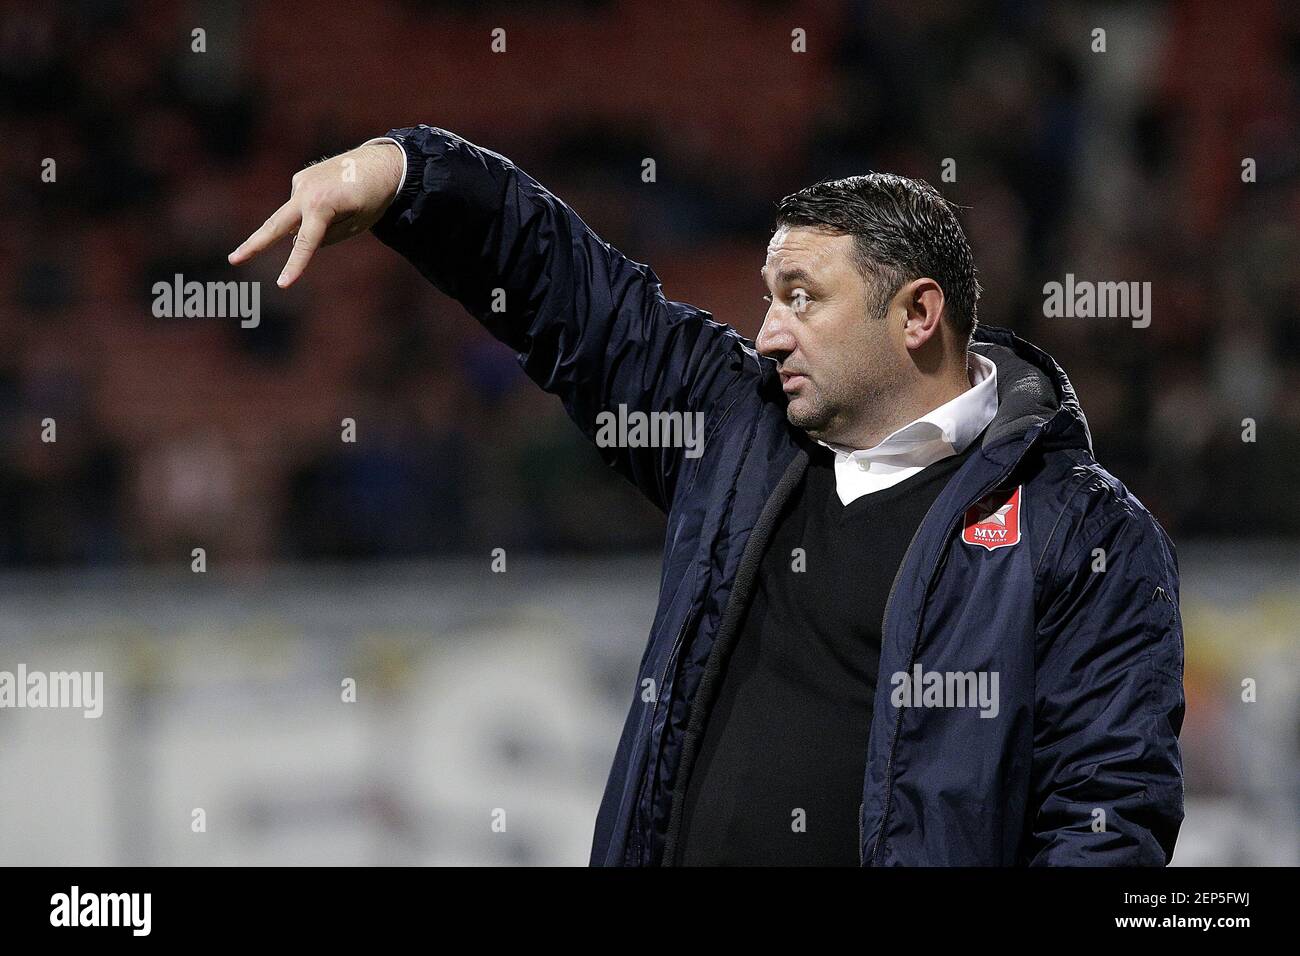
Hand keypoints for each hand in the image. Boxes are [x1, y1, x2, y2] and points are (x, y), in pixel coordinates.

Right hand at [228, 141, 404, 286]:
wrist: (382, 162)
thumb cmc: (374, 198)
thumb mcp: (357, 225)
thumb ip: (328, 237)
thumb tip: (298, 240)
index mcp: (322, 206)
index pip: (305, 244)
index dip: (294, 266)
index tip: (282, 284)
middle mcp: (304, 192)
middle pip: (275, 225)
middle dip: (254, 245)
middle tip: (233, 260)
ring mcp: (300, 182)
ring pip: (296, 217)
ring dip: (310, 224)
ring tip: (346, 207)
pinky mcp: (300, 178)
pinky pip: (302, 204)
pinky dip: (313, 210)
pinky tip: (333, 198)